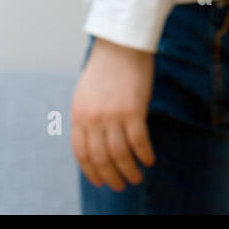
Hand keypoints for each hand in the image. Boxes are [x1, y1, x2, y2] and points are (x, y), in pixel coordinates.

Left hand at [71, 37, 156, 190]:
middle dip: (111, 177)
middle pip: (100, 158)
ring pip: (120, 155)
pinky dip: (144, 155)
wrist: (121, 44)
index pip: (81, 153)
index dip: (92, 172)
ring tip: (137, 177)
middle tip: (121, 185)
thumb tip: (93, 143)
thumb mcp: (86, 94)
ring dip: (129, 171)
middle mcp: (93, 118)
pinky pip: (139, 142)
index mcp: (79, 114)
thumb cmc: (106, 67)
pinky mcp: (133, 110)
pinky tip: (149, 160)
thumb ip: (87, 117)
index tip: (101, 182)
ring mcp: (112, 115)